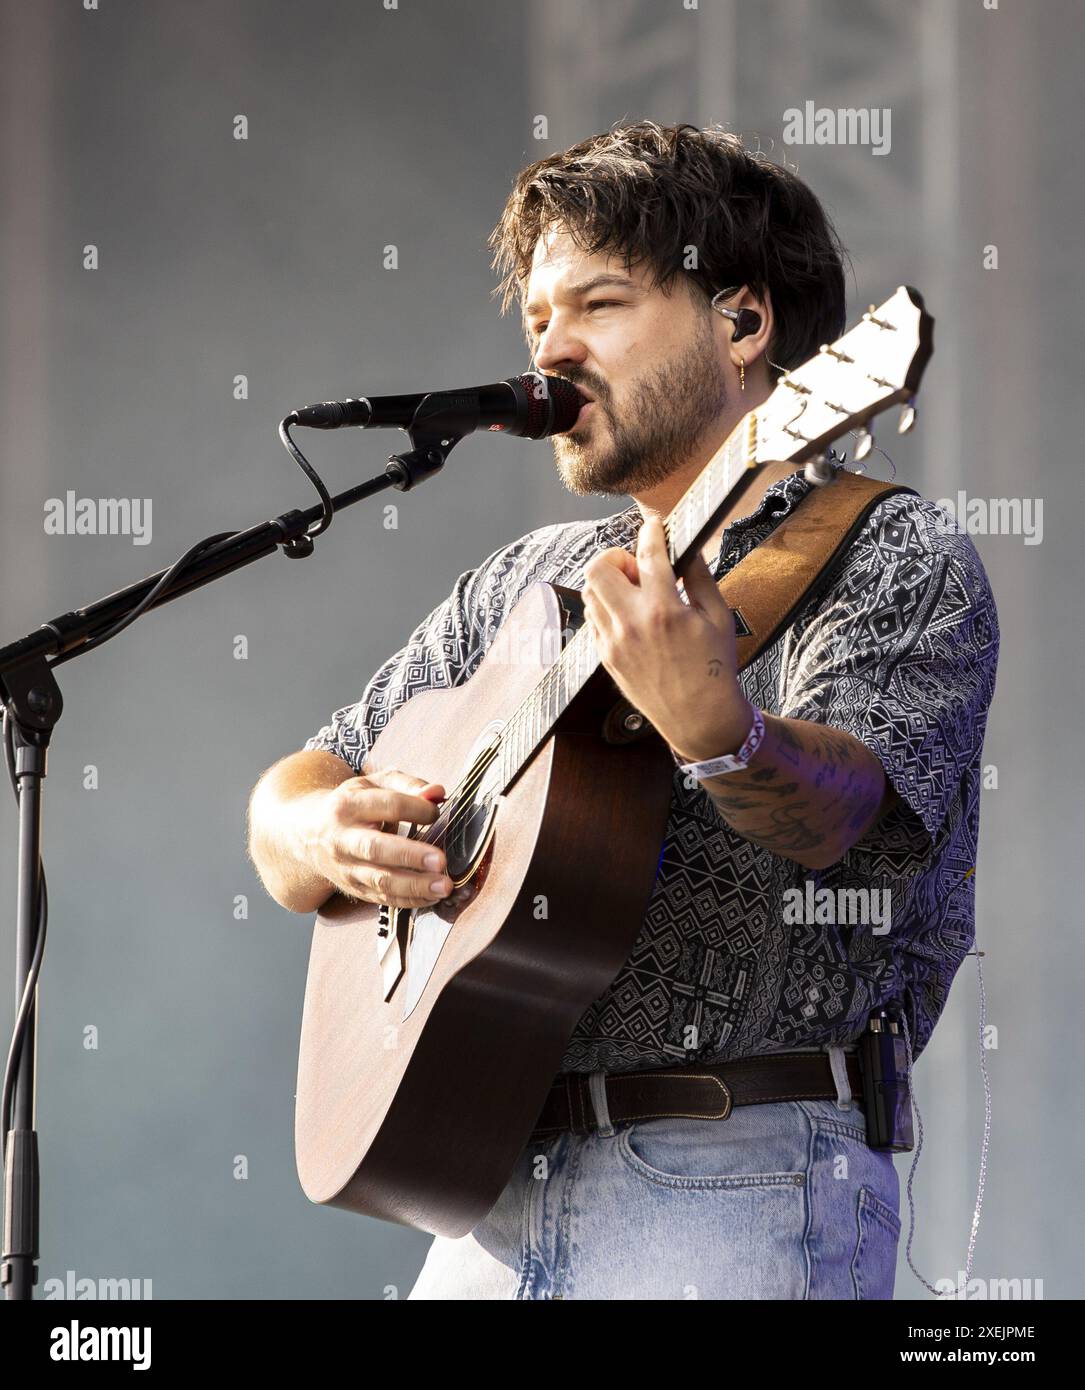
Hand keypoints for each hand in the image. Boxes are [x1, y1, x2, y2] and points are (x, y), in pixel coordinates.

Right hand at [299, 767, 451, 909]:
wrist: (309, 835)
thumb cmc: (352, 805)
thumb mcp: (373, 784)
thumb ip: (408, 784)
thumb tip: (438, 793)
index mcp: (349, 806)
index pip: (387, 805)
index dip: (416, 808)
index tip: (436, 812)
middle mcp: (343, 839)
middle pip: (376, 848)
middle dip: (411, 855)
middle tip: (441, 860)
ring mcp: (347, 868)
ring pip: (380, 881)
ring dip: (414, 886)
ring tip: (444, 885)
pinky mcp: (354, 889)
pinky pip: (384, 899)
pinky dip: (410, 900)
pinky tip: (432, 896)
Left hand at [581, 514, 752, 762]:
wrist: (699, 719)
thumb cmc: (715, 669)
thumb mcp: (719, 618)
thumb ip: (700, 578)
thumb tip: (688, 549)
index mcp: (664, 611)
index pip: (647, 555)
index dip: (651, 532)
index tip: (654, 525)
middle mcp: (632, 624)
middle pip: (598, 568)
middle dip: (616, 557)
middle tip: (637, 568)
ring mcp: (613, 643)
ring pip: (590, 593)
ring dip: (609, 584)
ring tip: (636, 594)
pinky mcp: (606, 658)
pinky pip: (593, 619)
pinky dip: (607, 608)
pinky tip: (631, 617)